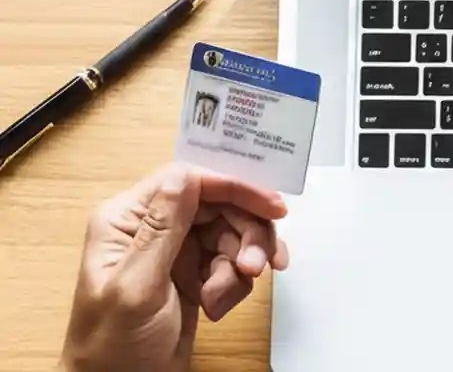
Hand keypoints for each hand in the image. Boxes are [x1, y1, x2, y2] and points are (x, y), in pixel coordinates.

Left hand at [60, 163, 288, 371]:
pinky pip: (232, 261)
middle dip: (246, 233)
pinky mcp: (195, 273)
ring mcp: (176, 251)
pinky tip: (220, 303)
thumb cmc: (112, 345)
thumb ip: (161, 229)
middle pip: (220, 205)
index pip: (189, 181)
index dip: (235, 187)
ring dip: (242, 261)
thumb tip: (185, 176)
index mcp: (127, 219)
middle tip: (258, 265)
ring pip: (232, 233)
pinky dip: (235, 283)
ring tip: (234, 289)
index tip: (271, 206)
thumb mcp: (136, 285)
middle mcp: (153, 228)